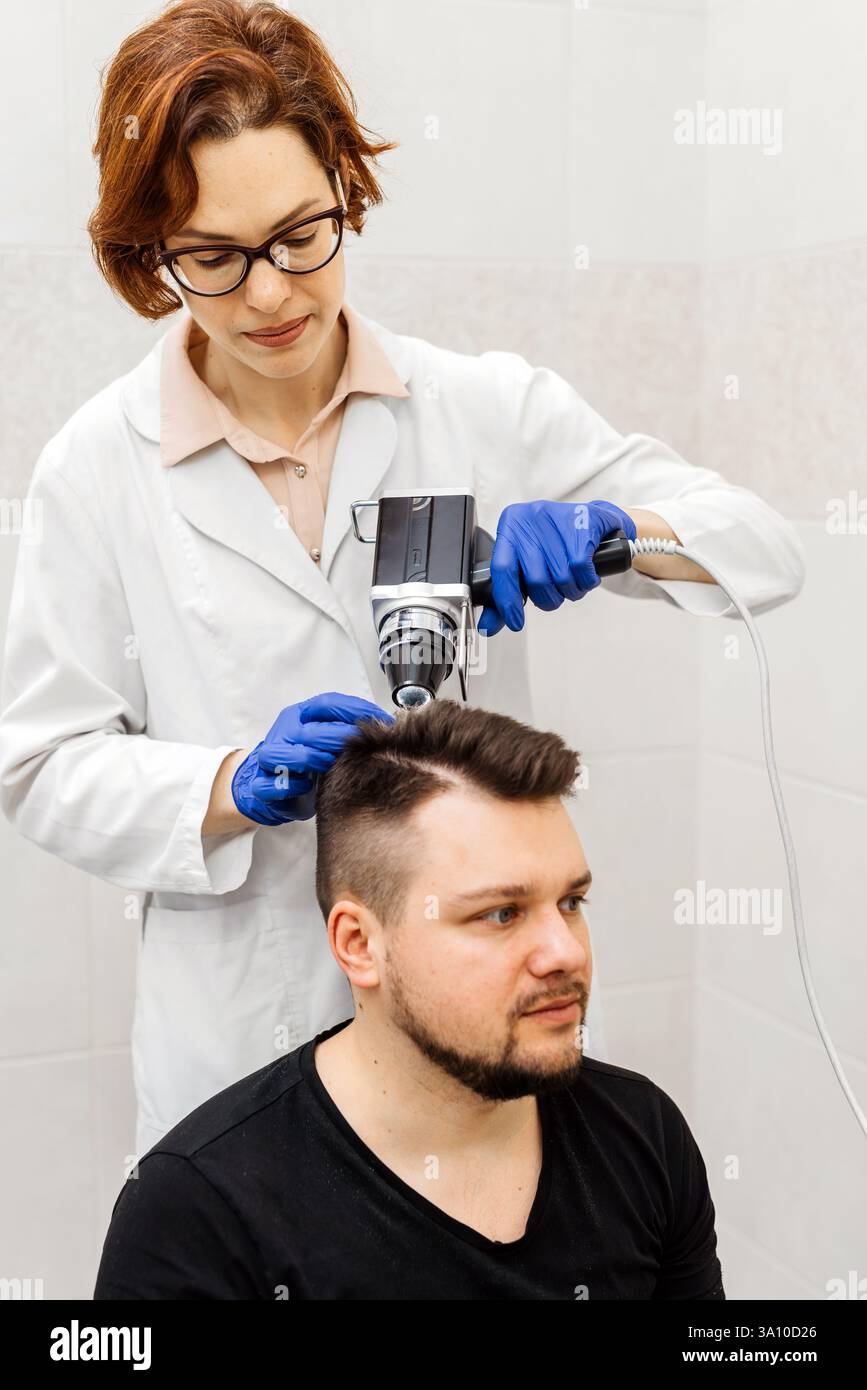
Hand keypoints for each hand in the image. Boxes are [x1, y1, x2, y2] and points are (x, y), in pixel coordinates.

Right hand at [232, 691, 394, 825]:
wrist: (275, 785)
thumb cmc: (308, 761)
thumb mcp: (329, 741)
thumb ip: (349, 731)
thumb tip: (387, 726)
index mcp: (300, 715)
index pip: (326, 704)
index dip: (355, 711)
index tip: (381, 722)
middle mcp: (284, 732)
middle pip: (308, 729)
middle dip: (337, 737)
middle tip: (359, 746)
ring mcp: (270, 757)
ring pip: (282, 752)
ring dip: (308, 758)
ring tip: (327, 765)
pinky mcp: (262, 784)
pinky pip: (269, 784)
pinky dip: (288, 786)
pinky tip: (305, 786)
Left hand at [477, 499, 636, 634]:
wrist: (590, 519)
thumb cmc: (551, 543)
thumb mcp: (523, 561)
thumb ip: (505, 594)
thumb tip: (489, 626)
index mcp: (510, 527)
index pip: (502, 568)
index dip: (508, 600)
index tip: (515, 621)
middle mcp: (531, 519)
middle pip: (536, 579)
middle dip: (548, 598)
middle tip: (554, 596)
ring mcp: (559, 520)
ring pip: (562, 577)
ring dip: (570, 592)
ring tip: (572, 584)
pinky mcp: (585, 523)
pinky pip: (582, 569)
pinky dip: (586, 582)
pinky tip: (585, 576)